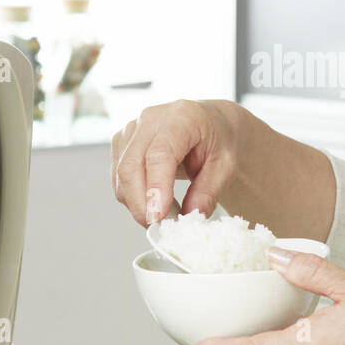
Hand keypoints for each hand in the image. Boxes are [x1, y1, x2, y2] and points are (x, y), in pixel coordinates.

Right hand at [111, 99, 241, 225]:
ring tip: (166, 214)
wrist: (210, 123)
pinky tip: (155, 201)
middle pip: (131, 166)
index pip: (160, 154)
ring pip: (121, 175)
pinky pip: (118, 177)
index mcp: (182, 117)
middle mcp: (151, 118)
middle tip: (160, 228)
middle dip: (141, 204)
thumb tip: (191, 216)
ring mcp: (132, 129)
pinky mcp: (122, 142)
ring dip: (137, 203)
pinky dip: (133, 197)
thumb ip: (208, 192)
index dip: (156, 187)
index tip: (158, 216)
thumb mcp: (226, 165)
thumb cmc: (218, 139)